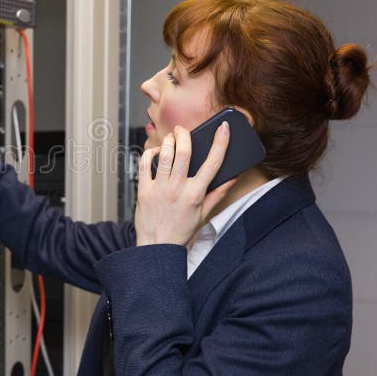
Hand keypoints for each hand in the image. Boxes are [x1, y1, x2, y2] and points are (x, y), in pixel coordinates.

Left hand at [135, 122, 235, 246]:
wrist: (156, 247)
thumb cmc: (180, 231)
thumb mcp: (203, 214)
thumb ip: (218, 194)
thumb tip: (233, 177)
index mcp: (196, 194)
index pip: (213, 163)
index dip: (221, 142)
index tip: (224, 128)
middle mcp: (178, 189)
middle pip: (184, 152)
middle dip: (184, 134)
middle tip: (183, 129)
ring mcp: (159, 189)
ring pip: (165, 155)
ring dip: (168, 141)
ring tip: (170, 138)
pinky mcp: (143, 190)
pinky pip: (145, 164)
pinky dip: (150, 153)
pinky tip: (156, 153)